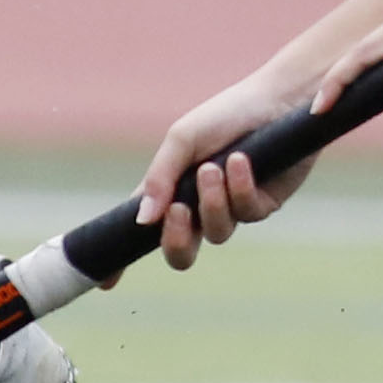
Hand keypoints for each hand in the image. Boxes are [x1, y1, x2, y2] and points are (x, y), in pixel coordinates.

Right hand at [130, 39, 382, 267]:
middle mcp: (200, 207)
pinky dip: (239, 187)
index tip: (106, 283)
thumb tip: (143, 221)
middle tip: (178, 210)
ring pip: (217, 233)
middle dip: (176, 240)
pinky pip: (247, 213)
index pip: (142, 233)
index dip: (123, 261)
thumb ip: (161, 177)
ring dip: (212, 202)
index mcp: (171, 191)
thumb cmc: (225, 115)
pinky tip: (241, 161)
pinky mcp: (264, 205)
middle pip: (181, 254)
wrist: (276, 99)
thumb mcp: (183, 139)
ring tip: (214, 168)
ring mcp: (232, 209)